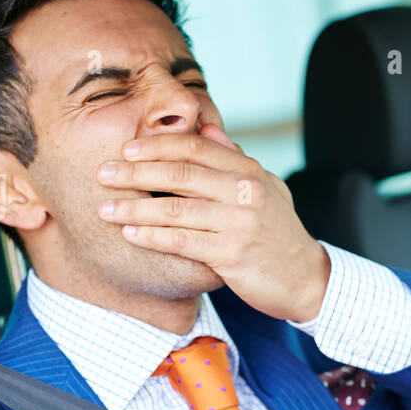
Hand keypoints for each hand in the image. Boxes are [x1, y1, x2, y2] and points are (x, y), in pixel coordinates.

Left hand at [96, 124, 329, 322]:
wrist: (307, 279)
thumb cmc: (279, 235)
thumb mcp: (265, 189)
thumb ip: (235, 161)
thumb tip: (206, 130)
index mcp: (250, 172)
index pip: (196, 148)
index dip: (157, 146)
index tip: (126, 149)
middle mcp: (246, 192)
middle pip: (180, 174)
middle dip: (135, 172)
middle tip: (103, 174)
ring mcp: (240, 223)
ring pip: (175, 209)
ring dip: (134, 207)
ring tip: (105, 208)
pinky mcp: (233, 255)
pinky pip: (182, 241)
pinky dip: (152, 236)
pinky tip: (130, 234)